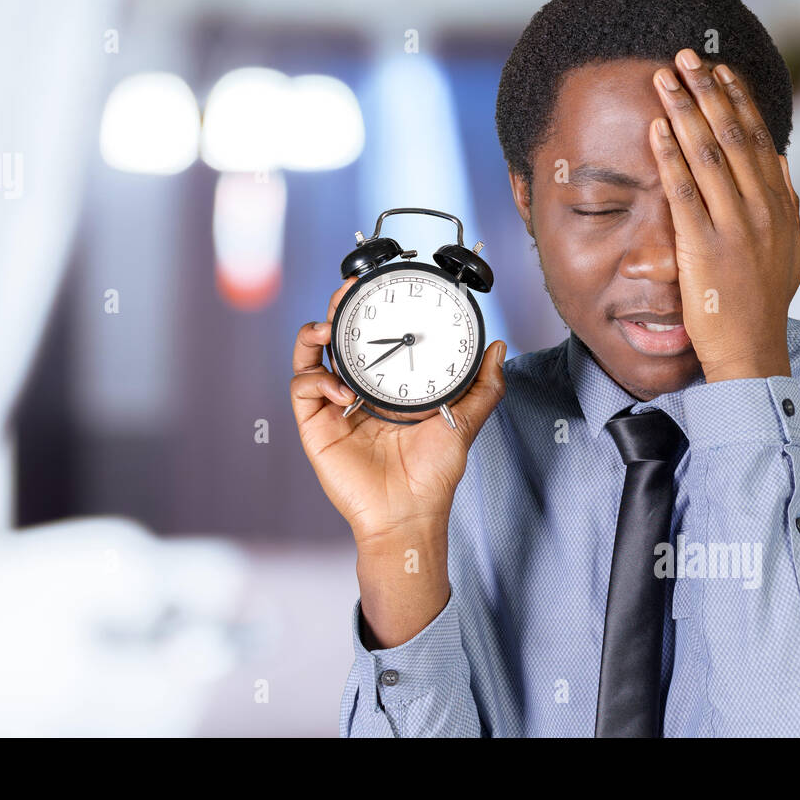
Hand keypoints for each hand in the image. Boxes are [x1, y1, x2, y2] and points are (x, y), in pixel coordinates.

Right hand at [290, 276, 505, 547]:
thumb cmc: (434, 473)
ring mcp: (332, 407)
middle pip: (336, 338)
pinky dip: (315, 378)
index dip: (369, 311)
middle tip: (346, 291)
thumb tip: (498, 347)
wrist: (408, 513)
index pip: (372, 338)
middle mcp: (357, 391)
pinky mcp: (315, 426)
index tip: (377, 286)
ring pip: (309, 357)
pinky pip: (302, 388)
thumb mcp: (466, 419)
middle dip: (336, 309)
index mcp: (387, 386)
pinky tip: (342, 389)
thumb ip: (485, 385)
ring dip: (313, 334)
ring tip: (328, 328)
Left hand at [648, 48, 799, 381]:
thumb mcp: (786, 249)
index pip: (759, 139)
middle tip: (685, 56)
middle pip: (733, 135)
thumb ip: (784, 204)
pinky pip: (684, 192)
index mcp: (779, 206)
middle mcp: (761, 209)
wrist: (752, 351)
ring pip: (708, 155)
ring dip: (685, 112)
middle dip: (708, 91)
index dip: (739, 100)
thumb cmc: (760, 304)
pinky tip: (656, 129)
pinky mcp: (703, 248)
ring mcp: (734, 227)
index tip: (721, 69)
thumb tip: (782, 162)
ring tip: (664, 78)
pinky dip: (669, 157)